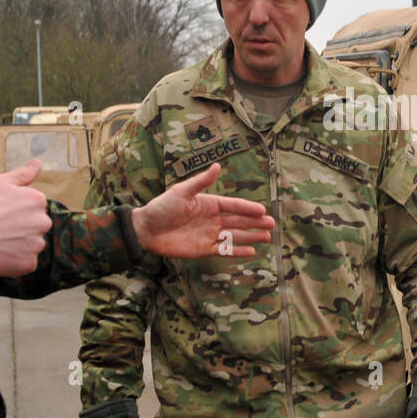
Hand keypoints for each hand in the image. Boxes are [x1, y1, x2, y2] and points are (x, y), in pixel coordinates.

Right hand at [0, 160, 52, 275]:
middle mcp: (42, 222)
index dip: (15, 211)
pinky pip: (25, 263)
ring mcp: (36, 244)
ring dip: (17, 244)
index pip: (33, 207)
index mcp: (37, 200)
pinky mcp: (27, 263)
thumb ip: (23, 174)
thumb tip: (38, 163)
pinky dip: (14, 261)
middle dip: (20, 227)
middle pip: (35, 226)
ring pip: (31, 245)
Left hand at [132, 163, 273, 258]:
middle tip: (272, 224)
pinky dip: (237, 251)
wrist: (145, 230)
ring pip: (235, 236)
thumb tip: (218, 166)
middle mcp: (212, 219)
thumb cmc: (161, 208)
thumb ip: (201, 182)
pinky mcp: (203, 249)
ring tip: (267, 237)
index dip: (248, 208)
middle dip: (255, 223)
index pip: (233, 206)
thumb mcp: (181, 192)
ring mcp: (208, 235)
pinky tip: (251, 251)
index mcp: (209, 204)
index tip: (263, 211)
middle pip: (238, 221)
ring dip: (251, 236)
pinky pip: (224, 250)